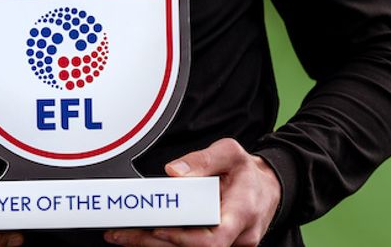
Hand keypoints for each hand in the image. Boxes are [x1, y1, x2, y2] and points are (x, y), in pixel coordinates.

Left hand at [104, 139, 280, 246]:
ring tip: (122, 236)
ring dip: (154, 245)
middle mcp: (238, 236)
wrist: (269, 189)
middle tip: (121, 234)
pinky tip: (140, 238)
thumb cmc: (248, 173)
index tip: (157, 228)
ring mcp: (230, 245)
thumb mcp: (231, 153)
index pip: (215, 237)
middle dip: (156, 243)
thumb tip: (173, 172)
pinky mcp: (218, 246)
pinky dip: (165, 244)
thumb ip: (203, 159)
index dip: (184, 238)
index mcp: (243, 211)